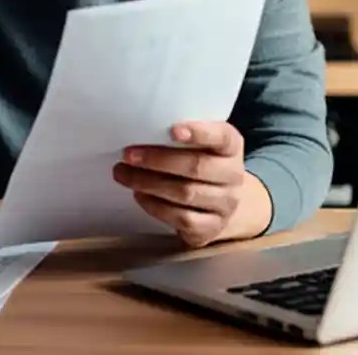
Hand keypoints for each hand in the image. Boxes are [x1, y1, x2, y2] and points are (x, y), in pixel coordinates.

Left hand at [113, 121, 272, 247]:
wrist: (221, 203)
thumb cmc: (201, 163)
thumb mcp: (201, 144)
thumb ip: (180, 135)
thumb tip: (140, 128)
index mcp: (231, 147)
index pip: (221, 137)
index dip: (199, 133)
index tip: (173, 130)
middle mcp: (233, 176)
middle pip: (197, 167)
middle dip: (159, 160)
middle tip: (129, 155)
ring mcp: (224, 204)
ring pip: (186, 193)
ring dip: (149, 183)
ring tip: (124, 174)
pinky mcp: (211, 228)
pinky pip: (181, 218)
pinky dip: (156, 206)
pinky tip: (139, 195)